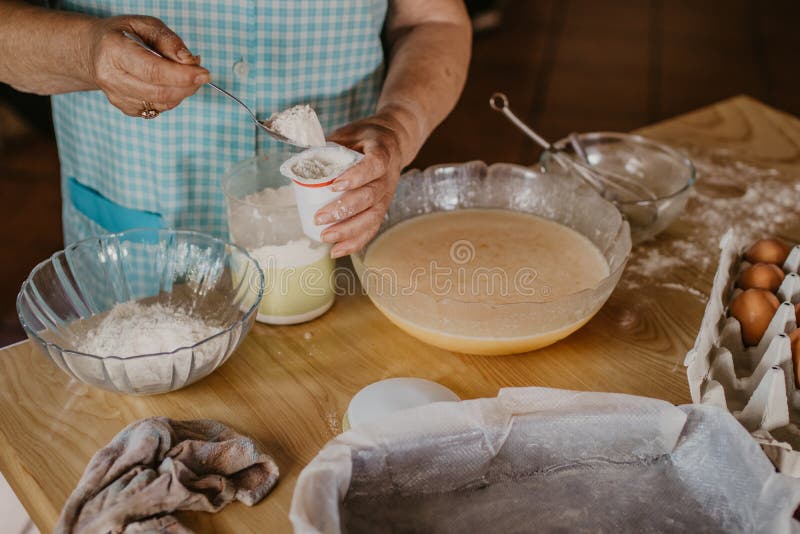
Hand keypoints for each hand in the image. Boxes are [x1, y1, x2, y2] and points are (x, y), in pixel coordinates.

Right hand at [85, 16, 209, 115]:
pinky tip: (169, 84)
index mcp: (114, 50)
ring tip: (186, 75)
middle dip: (187, 86)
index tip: (204, 74)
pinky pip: (157, 109)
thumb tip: (189, 61)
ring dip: (182, 92)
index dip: (182, 76)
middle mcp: (111, 77)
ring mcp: (116, 96)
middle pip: (159, 92)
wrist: (93, 51)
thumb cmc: (122, 34)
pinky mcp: (125, 108)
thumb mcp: (144, 24)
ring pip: (161, 104)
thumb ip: (168, 40)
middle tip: (200, 74)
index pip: (153, 71)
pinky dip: (171, 98)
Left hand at [314, 112, 406, 257]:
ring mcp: (386, 195)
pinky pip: (372, 228)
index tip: (334, 185)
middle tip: (319, 218)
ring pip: (372, 217)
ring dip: (349, 230)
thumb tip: (298, 158)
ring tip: (325, 237)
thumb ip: (327, 145)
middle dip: (344, 210)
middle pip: (370, 197)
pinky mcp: (382, 208)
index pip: (373, 166)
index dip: (356, 176)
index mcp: (381, 153)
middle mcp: (387, 177)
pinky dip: (355, 242)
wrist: (395, 142)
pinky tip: (337, 250)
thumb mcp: (349, 133)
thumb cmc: (365, 139)